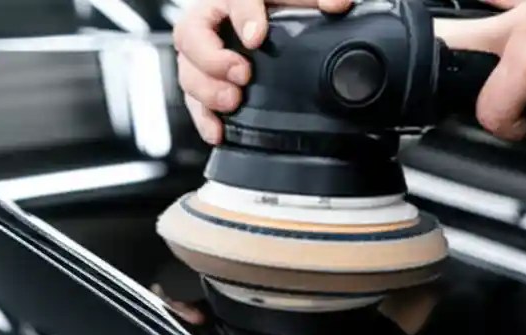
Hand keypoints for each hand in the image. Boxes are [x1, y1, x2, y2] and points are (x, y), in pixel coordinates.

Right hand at [174, 0, 352, 143]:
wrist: (256, 26)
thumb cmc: (268, 6)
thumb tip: (338, 5)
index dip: (243, 17)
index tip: (257, 37)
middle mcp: (207, 20)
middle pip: (190, 36)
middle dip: (213, 60)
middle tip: (242, 75)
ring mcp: (198, 53)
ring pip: (187, 71)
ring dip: (208, 91)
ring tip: (233, 102)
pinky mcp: (199, 80)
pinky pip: (191, 101)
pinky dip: (204, 119)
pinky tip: (217, 131)